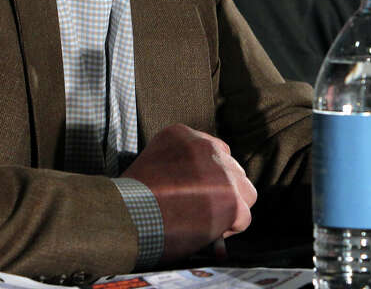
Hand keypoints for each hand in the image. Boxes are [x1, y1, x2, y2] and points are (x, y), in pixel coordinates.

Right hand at [122, 124, 257, 261]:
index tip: (198, 192)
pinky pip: (244, 216)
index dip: (208, 176)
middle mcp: (207, 147)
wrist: (126, 216)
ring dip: (231, 206)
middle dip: (222, 190)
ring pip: (244, 190)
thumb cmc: (131, 199)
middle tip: (204, 210)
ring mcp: (222, 172)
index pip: (213, 151)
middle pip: (231, 169)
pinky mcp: (231, 200)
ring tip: (210, 222)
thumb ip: (177, 164)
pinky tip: (211, 235)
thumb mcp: (150, 162)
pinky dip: (230, 229)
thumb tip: (198, 188)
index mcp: (184, 134)